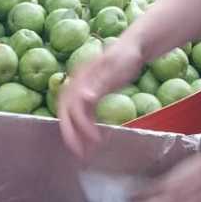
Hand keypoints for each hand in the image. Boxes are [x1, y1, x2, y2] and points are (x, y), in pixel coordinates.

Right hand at [58, 41, 144, 158]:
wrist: (134, 47)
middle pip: (66, 112)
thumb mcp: (114, 68)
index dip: (79, 125)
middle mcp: (77, 84)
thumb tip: (84, 98)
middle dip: (71, 134)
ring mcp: (84, 89)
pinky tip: (96, 138)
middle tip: (79, 153)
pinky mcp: (92, 94)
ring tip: (86, 152)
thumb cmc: (125, 56)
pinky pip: (85, 113)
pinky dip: (87, 126)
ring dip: (78, 133)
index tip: (95, 139)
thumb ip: (99, 83)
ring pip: (74, 115)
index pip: (72, 106)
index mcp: (80, 78)